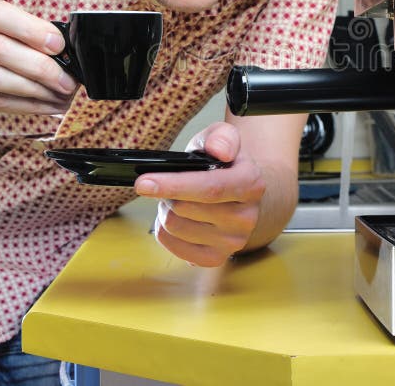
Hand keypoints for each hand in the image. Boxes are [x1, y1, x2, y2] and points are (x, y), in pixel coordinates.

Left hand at [134, 122, 265, 266]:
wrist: (238, 194)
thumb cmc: (224, 164)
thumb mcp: (223, 139)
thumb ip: (222, 136)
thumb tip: (219, 150)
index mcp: (251, 183)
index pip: (209, 188)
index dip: (174, 185)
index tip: (143, 182)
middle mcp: (247, 217)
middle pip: (185, 208)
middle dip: (168, 193)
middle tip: (170, 184)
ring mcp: (233, 241)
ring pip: (175, 227)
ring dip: (166, 210)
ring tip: (177, 200)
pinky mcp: (216, 258)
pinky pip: (173, 246)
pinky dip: (165, 231)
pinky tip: (177, 218)